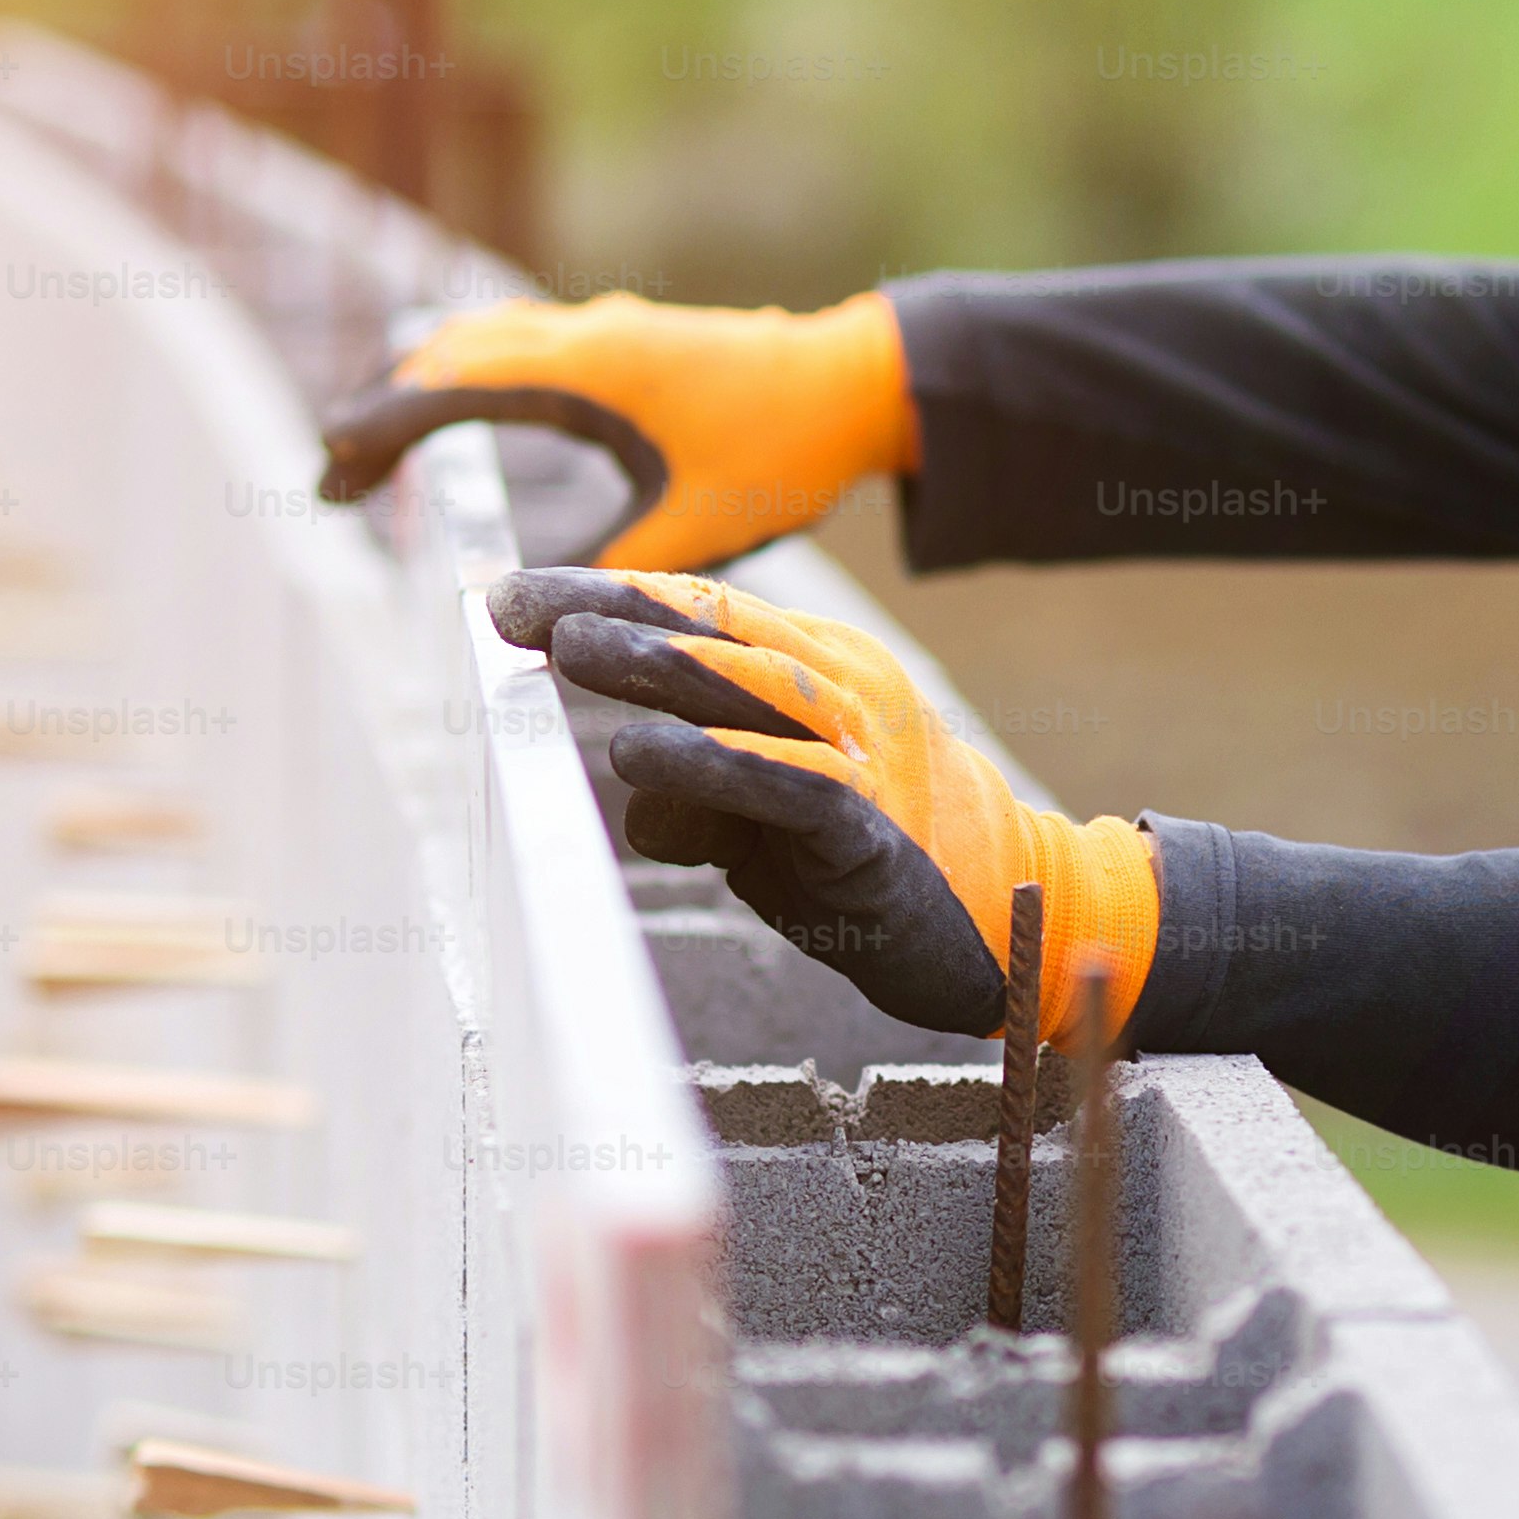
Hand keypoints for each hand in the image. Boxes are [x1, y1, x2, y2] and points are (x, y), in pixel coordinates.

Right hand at [320, 289, 915, 571]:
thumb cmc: (784, 455)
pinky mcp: (617, 340)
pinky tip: (452, 404)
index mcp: (589, 375)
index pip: (448, 390)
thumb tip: (518, 608)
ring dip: (419, 390)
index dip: (379, 432)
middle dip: (380, 417)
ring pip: (479, 341)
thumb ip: (604, 568)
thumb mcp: (692, 532)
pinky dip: (465, 372)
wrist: (857, 383)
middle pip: (446, 359)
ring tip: (375, 453)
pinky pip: (516, 342)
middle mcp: (583, 338)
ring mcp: (600, 331)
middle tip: (334, 484)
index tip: (331, 478)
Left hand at [488, 567, 1157, 1045]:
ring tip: (568, 652)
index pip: (698, 614)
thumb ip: (705, 798)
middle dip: (610, 612)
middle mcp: (843, 690)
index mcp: (814, 670)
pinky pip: (790, 785)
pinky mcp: (873, 830)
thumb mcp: (767, 821)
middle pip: (714, 632)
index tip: (511, 597)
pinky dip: (714, 764)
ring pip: (750, 689)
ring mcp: (866, 754)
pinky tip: (642, 754)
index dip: (606, 597)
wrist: (1007, 921)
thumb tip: (639, 808)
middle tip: (514, 605)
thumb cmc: (875, 859)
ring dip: (655, 667)